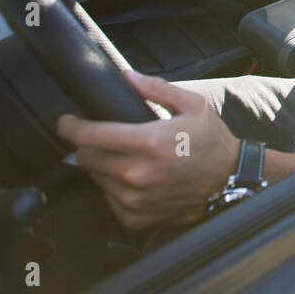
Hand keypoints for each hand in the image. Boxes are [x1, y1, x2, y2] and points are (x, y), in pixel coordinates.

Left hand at [55, 70, 240, 229]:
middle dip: (91, 145)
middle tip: (108, 140)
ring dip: (105, 167)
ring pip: (96, 178)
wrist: (228, 180)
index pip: (89, 135)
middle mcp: (137, 173)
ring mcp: (135, 198)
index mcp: (147, 141)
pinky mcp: (136, 217)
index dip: (70, 126)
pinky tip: (136, 180)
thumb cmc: (211, 141)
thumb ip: (156, 88)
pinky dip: (115, 189)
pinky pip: (108, 199)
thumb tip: (127, 76)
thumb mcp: (192, 105)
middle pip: (86, 157)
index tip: (66, 122)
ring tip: (129, 159)